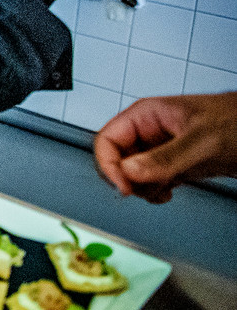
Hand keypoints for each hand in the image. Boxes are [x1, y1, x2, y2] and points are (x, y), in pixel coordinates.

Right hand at [94, 92, 236, 202]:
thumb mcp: (202, 141)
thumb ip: (165, 157)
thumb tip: (129, 172)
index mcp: (146, 116)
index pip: (108, 140)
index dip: (109, 165)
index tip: (123, 186)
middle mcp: (148, 132)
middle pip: (116, 159)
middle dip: (128, 180)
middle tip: (148, 189)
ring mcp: (160, 149)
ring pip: (131, 174)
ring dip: (143, 188)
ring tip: (164, 190)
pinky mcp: (172, 165)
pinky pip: (149, 180)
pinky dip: (154, 192)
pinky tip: (168, 193)